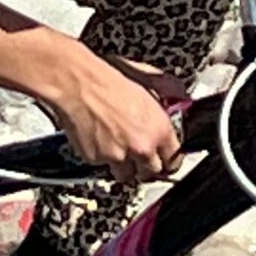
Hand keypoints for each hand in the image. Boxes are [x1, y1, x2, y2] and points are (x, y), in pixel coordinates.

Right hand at [42, 47, 183, 188]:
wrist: (77, 83)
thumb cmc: (107, 79)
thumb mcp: (148, 80)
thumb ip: (167, 96)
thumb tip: (178, 99)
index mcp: (159, 129)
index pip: (174, 161)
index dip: (168, 160)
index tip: (164, 160)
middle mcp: (142, 147)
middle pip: (151, 174)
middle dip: (145, 167)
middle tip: (138, 155)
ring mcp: (118, 156)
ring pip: (126, 175)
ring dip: (123, 166)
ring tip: (116, 145)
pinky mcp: (96, 160)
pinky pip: (102, 166)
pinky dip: (101, 156)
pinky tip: (99, 137)